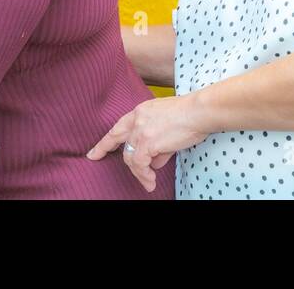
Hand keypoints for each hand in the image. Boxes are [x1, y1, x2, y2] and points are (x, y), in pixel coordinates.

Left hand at [85, 95, 208, 191]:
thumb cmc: (190, 116)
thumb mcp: (167, 125)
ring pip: (131, 157)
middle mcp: (137, 119)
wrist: (199, 111)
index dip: (107, 139)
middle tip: (94, 157)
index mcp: (141, 111)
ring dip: (139, 173)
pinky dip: (145, 174)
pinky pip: (141, 164)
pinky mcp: (148, 142)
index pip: (119, 126)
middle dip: (103, 149)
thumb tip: (155, 161)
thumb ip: (157, 143)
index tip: (95, 148)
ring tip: (149, 182)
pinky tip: (151, 180)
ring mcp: (141, 131)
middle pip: (117, 139)